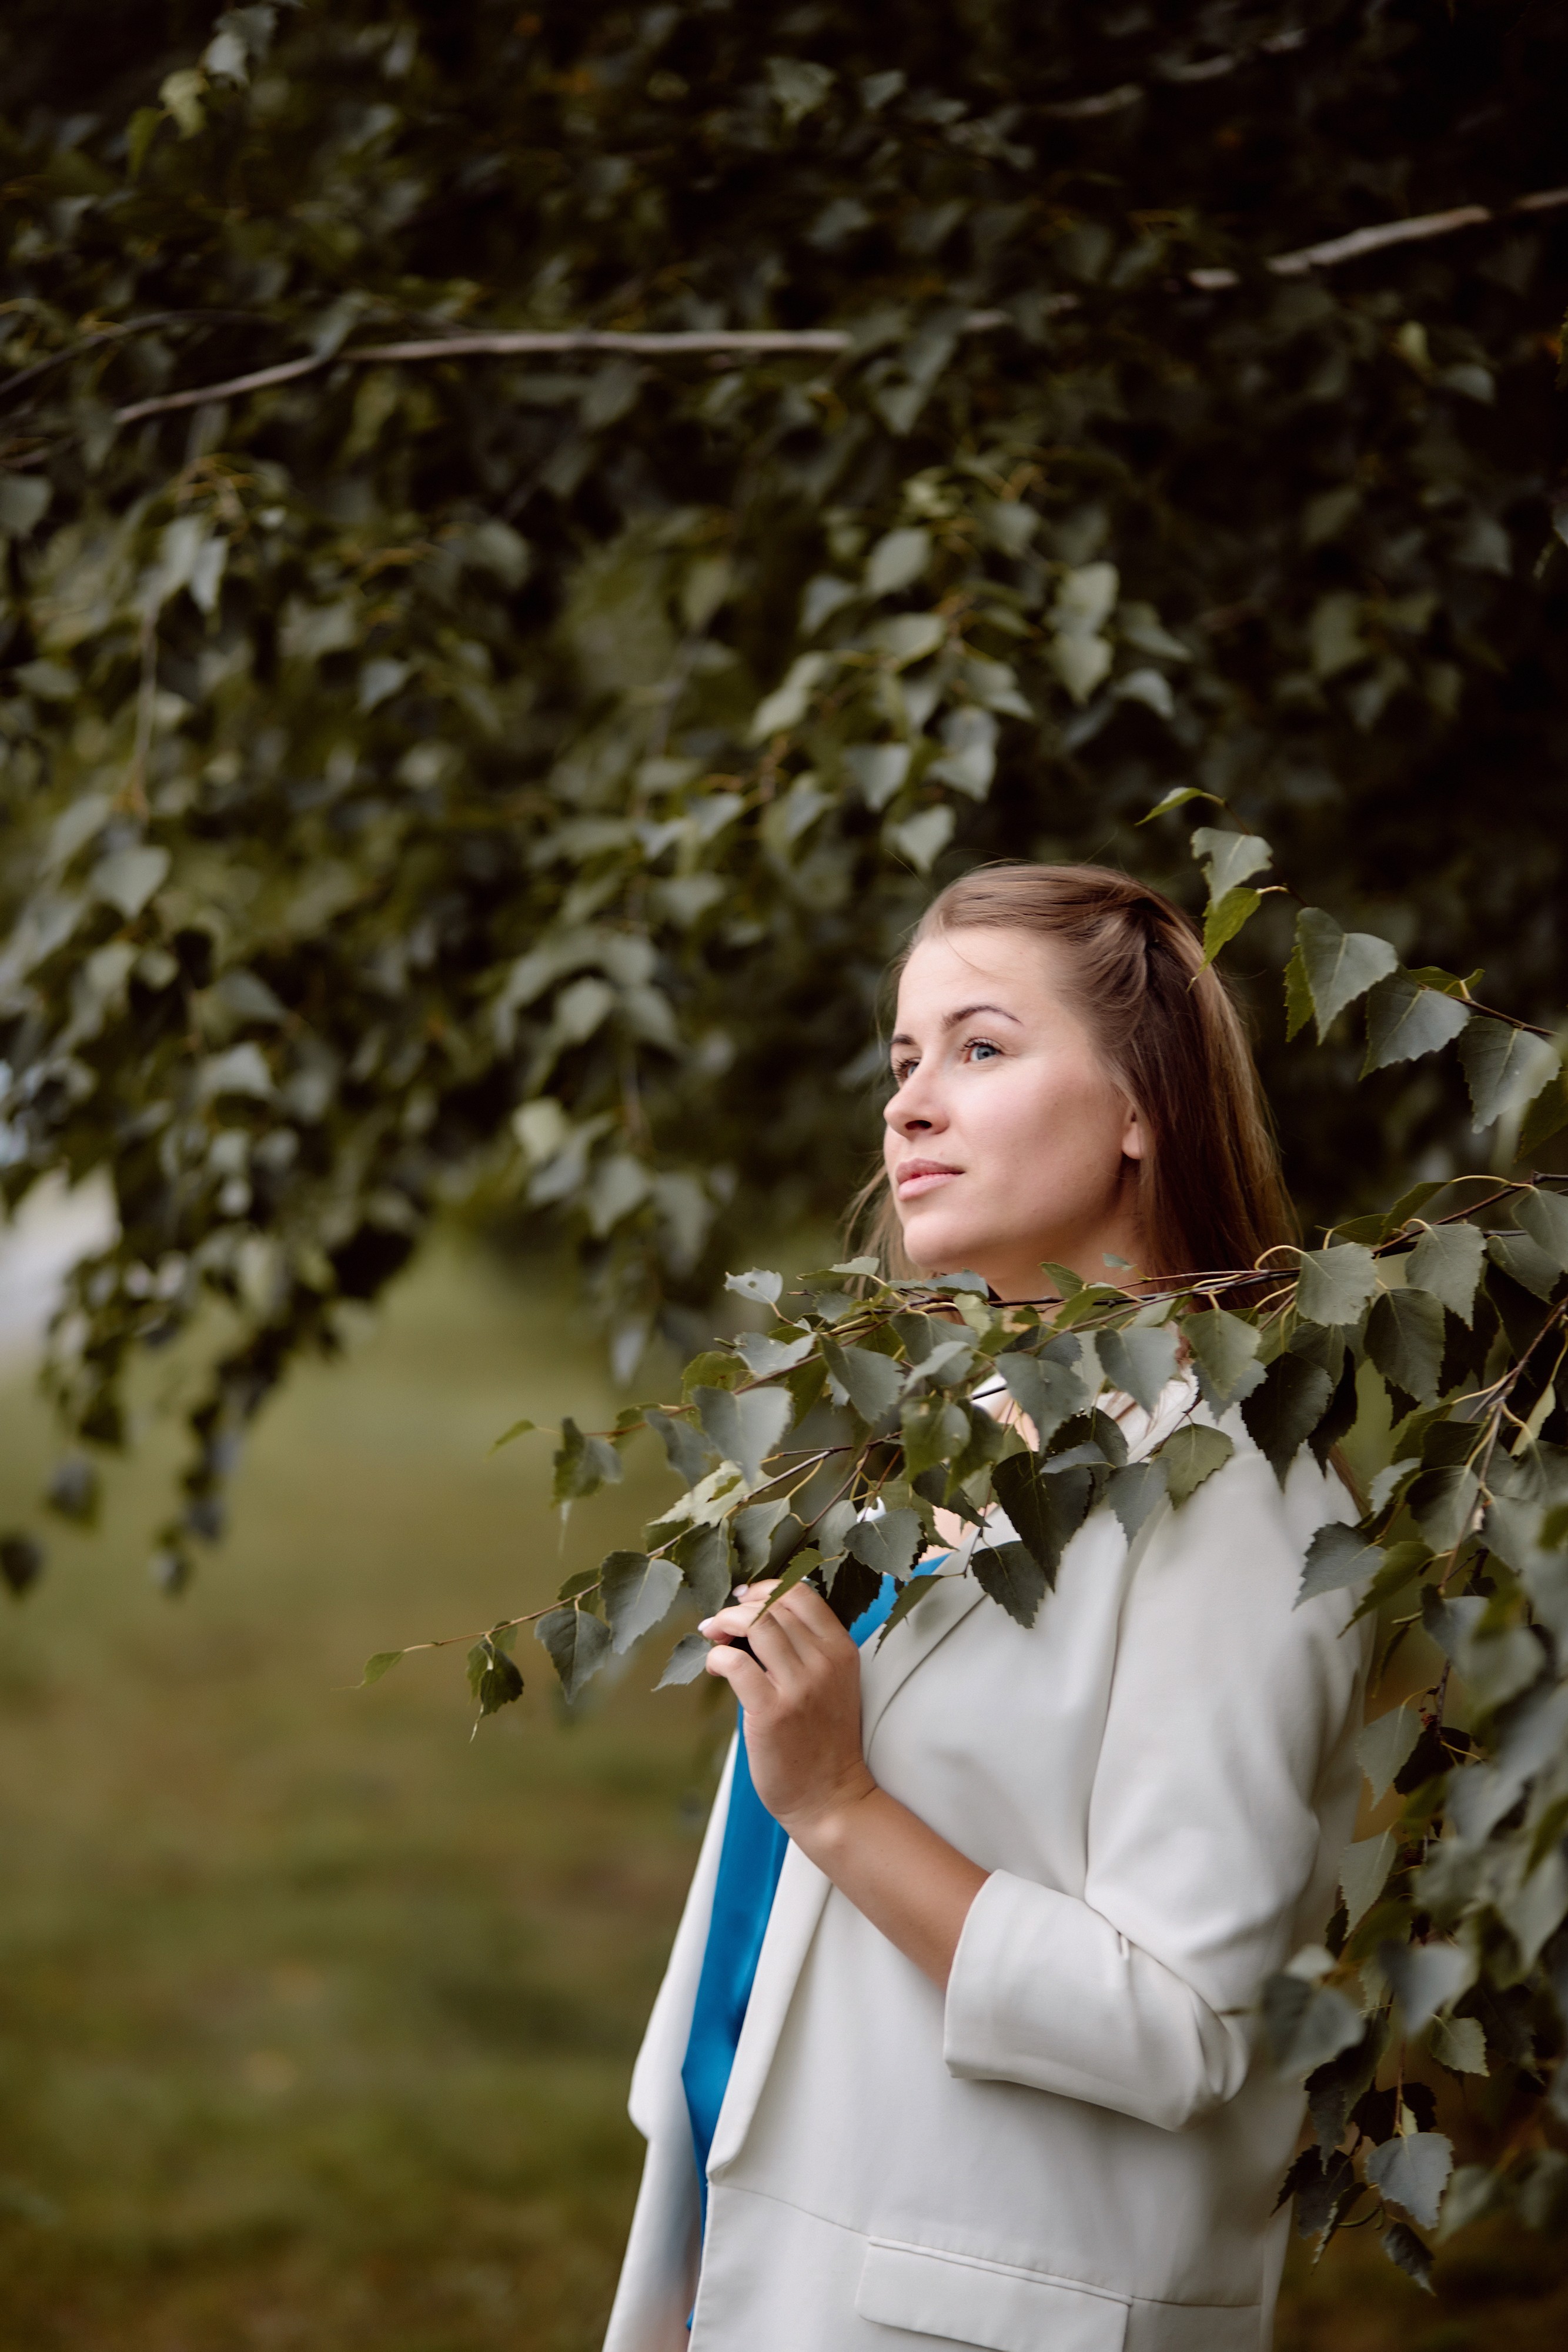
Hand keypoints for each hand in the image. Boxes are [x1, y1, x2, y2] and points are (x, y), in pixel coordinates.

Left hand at [700, 1580, 876, 1842]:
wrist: (830, 1797)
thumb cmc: (823, 1740)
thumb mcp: (831, 1684)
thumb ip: (805, 1649)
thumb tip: (754, 1616)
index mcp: (842, 1651)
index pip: (802, 1594)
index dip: (766, 1588)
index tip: (744, 1598)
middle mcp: (824, 1663)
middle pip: (774, 1605)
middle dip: (738, 1606)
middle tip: (719, 1621)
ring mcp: (799, 1687)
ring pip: (755, 1624)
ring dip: (724, 1623)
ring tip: (712, 1636)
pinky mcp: (772, 1711)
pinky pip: (736, 1663)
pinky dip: (717, 1656)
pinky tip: (714, 1666)